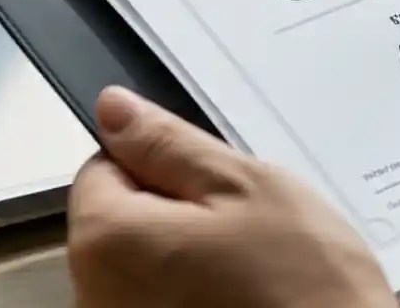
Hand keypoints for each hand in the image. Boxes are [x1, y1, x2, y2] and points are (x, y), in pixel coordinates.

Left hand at [67, 86, 398, 307]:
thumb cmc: (303, 288)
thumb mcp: (246, 186)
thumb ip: (170, 144)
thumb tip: (115, 110)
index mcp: (108, 240)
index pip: (105, 166)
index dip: (166, 165)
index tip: (216, 187)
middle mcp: (95, 296)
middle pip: (123, 219)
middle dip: (179, 212)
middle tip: (246, 228)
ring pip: (147, 264)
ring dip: (191, 257)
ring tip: (252, 271)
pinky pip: (166, 301)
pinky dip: (201, 296)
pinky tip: (244, 301)